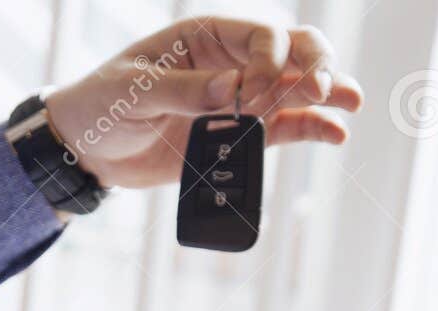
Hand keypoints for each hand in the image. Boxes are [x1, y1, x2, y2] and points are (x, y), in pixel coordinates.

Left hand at [45, 16, 362, 189]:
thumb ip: (183, 90)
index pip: (260, 35)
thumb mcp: (133, 92)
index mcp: (205, 36)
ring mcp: (240, 98)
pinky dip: (312, 128)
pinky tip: (336, 133)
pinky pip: (285, 127)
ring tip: (350, 102)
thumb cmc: (101, 104)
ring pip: (297, 85)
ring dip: (327, 91)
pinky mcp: (240, 133)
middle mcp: (231, 62)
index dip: (269, 60)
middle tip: (319, 89)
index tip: (251, 95)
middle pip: (292, 49)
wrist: (87, 148)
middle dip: (314, 64)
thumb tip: (232, 89)